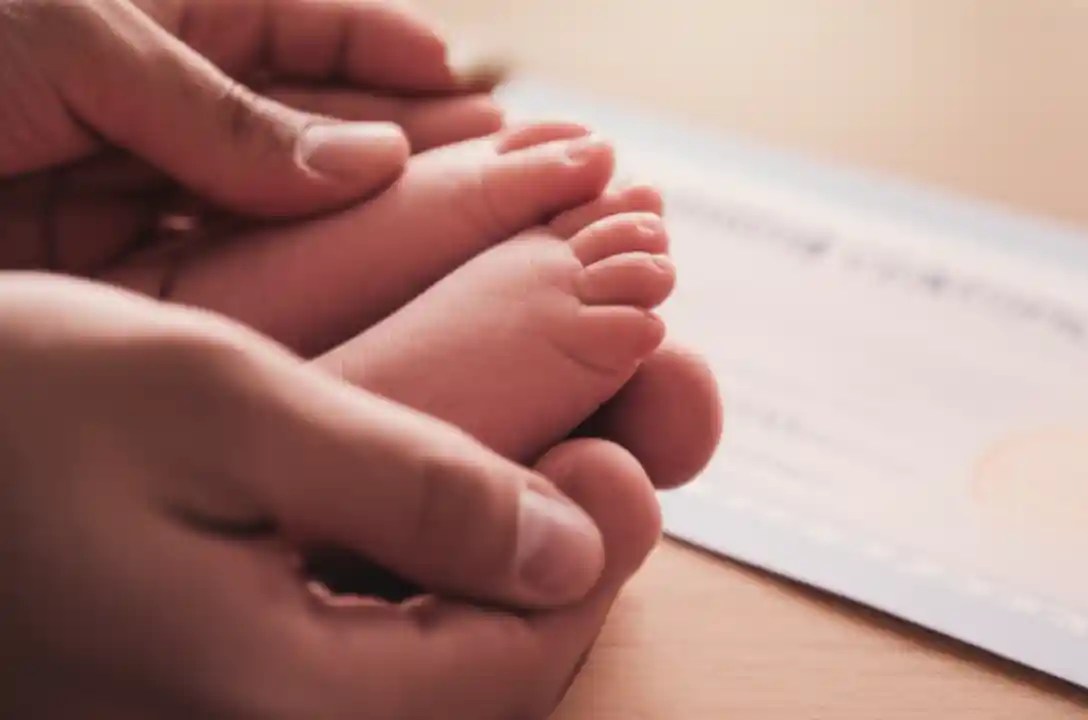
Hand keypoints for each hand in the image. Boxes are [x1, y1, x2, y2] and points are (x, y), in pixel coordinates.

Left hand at [0, 0, 504, 274]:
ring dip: (352, 230)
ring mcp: (122, 189)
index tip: (468, 89)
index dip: (386, 51)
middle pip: (303, 128)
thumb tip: (377, 158)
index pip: (298, 27)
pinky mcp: (93, 271)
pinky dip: (273, 294)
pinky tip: (348, 302)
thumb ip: (225, 115)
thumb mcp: (78, 40)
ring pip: (267, 214)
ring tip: (455, 241)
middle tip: (495, 171)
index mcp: (150, 10)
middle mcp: (151, 102)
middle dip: (399, 147)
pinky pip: (205, 282)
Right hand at [0, 273, 661, 718]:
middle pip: (479, 680)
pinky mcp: (208, 675)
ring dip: (502, 570)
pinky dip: (426, 574)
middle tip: (594, 448)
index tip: (619, 453)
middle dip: (560, 569)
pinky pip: (355, 648)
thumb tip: (572, 546)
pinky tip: (434, 499)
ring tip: (537, 462)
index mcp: (272, 692)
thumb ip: (407, 488)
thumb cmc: (7, 408)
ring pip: (425, 668)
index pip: (512, 668)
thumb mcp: (221, 406)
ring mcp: (227, 706)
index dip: (596, 563)